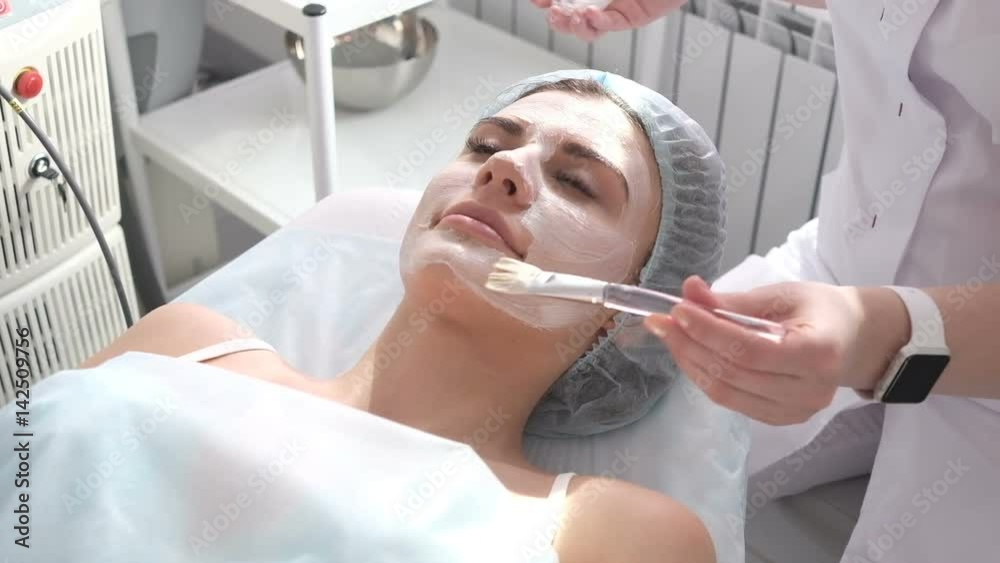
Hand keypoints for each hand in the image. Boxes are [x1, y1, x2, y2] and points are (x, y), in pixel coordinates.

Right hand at [530, 0, 687, 40]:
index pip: (561, 0)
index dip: (546, 2)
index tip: (538, 1)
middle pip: (570, 17)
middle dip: (558, 19)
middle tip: (553, 15)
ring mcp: (616, 7)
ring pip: (588, 28)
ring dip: (574, 26)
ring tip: (571, 18)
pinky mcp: (635, 16)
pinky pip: (611, 24)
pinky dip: (597, 22)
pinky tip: (589, 14)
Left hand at [644, 277, 909, 424]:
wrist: (852, 340)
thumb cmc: (819, 311)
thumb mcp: (782, 294)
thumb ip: (735, 299)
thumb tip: (690, 290)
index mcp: (819, 353)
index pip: (749, 349)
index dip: (708, 331)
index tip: (678, 309)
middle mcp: (810, 391)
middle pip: (733, 372)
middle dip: (690, 344)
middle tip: (662, 320)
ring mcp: (796, 411)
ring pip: (726, 392)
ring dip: (690, 362)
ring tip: (669, 334)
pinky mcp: (781, 419)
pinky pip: (731, 401)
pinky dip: (704, 376)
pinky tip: (690, 353)